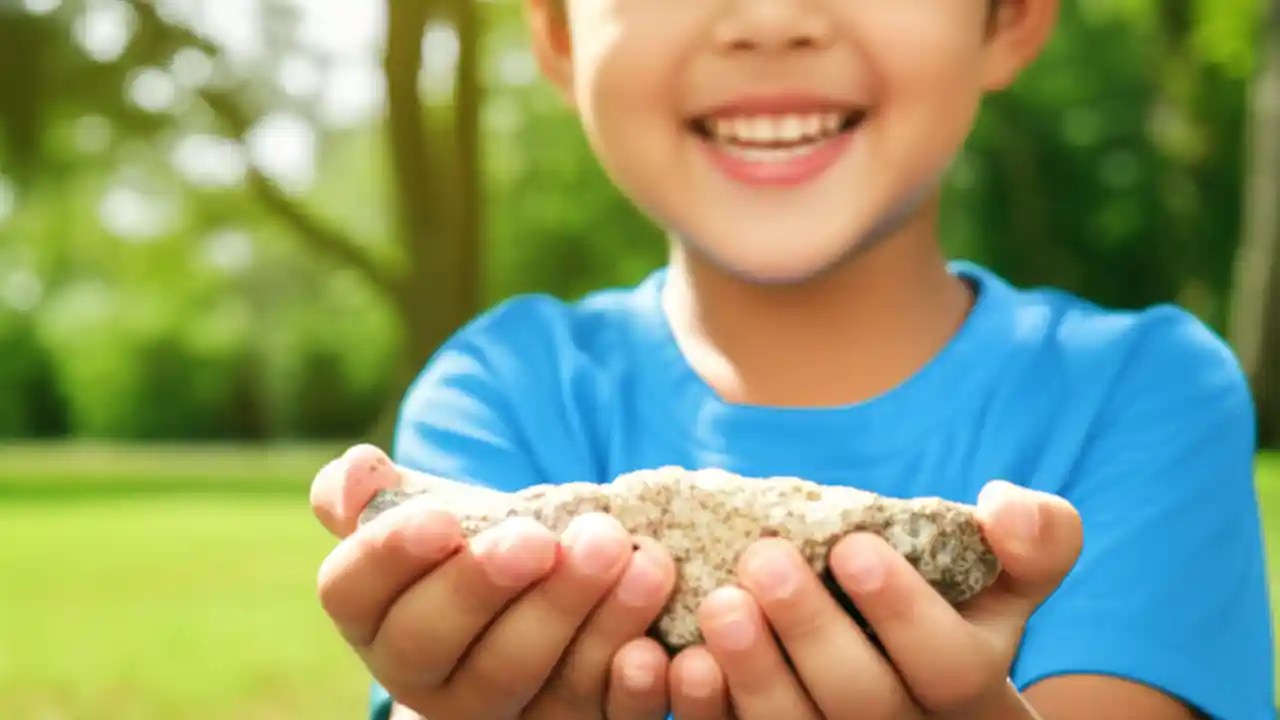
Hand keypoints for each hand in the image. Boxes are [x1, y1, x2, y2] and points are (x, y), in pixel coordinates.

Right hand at [311, 444, 677, 719]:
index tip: (441, 520)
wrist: (551, 600)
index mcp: (377, 615)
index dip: (389, 556)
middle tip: (538, 539)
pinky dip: (627, 689)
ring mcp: (501, 713)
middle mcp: (426, 678)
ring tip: (629, 555)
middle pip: (435, 643)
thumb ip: (384, 493)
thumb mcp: (435, 514)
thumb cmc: (483, 547)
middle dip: (485, 586)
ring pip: (523, 679)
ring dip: (576, 617)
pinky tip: (654, 649)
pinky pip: (597, 718)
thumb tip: (357, 472)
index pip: (353, 592)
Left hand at [668, 480, 1082, 719]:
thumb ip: (1035, 543)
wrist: (895, 684)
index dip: (906, 613)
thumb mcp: (1003, 585)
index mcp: (971, 694)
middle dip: (812, 632)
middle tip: (764, 558)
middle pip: (865, 707)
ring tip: (718, 604)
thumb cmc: (949, 616)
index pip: (952, 670)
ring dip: (754, 675)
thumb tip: (1006, 505)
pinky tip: (677, 662)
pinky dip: (706, 712)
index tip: (854, 546)